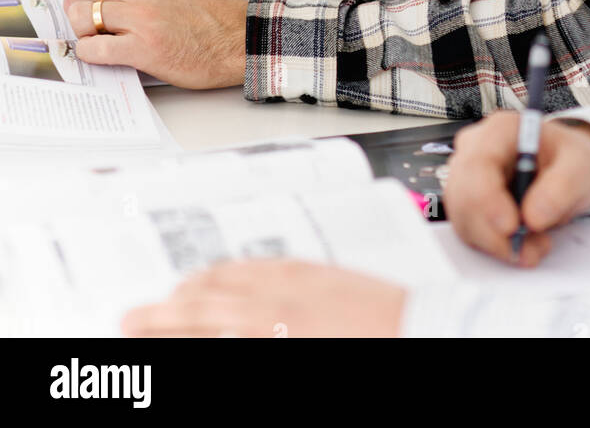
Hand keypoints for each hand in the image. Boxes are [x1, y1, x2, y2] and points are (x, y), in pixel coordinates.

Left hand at [62, 0, 247, 87]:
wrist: (241, 39)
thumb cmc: (209, 12)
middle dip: (83, 13)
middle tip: (99, 24)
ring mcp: (141, 14)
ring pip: (82, 20)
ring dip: (88, 34)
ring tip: (107, 39)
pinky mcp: (142, 47)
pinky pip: (92, 49)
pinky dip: (92, 54)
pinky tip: (107, 54)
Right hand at [122, 260, 406, 337]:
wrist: (421, 334)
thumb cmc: (368, 354)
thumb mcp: (293, 360)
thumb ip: (249, 343)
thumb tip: (220, 339)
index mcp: (268, 329)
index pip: (198, 327)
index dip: (161, 329)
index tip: (134, 329)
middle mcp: (277, 300)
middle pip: (204, 303)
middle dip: (164, 311)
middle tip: (132, 316)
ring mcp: (296, 280)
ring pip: (229, 279)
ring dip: (193, 289)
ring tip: (169, 299)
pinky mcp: (316, 269)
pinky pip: (261, 264)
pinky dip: (232, 269)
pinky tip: (223, 273)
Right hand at [445, 111, 589, 265]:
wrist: (567, 169)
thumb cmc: (569, 160)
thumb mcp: (579, 167)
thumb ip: (560, 188)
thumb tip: (533, 216)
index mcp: (501, 130)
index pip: (477, 163)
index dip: (487, 199)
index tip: (510, 227)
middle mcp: (475, 148)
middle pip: (462, 194)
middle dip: (493, 232)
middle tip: (530, 251)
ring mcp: (466, 174)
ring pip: (462, 217)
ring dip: (495, 243)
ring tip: (535, 246)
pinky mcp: (467, 200)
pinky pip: (469, 229)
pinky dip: (493, 245)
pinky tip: (522, 243)